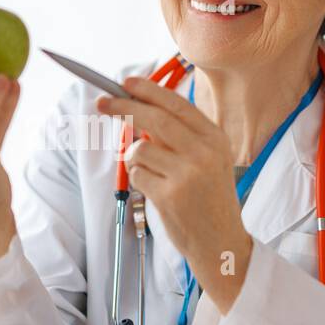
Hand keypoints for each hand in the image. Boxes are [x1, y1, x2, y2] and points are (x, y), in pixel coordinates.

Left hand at [96, 76, 253, 312]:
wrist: (222, 241)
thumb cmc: (209, 198)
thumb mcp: (208, 160)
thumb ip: (180, 136)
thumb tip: (139, 110)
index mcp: (214, 138)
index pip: (176, 104)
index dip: (149, 90)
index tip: (126, 83)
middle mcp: (203, 152)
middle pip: (154, 119)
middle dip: (124, 107)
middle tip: (102, 102)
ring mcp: (187, 174)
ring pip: (139, 149)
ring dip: (135, 157)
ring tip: (152, 173)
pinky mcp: (170, 195)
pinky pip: (138, 174)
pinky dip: (140, 179)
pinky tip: (157, 190)